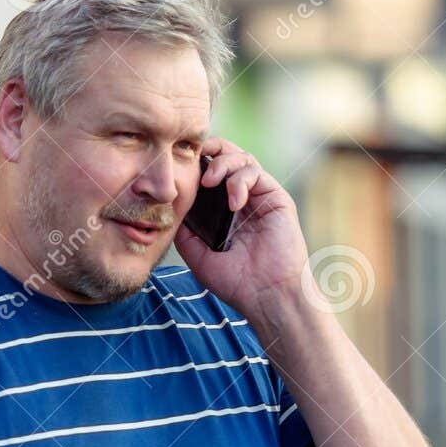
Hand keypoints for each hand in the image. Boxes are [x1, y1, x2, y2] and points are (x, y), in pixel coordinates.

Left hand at [173, 137, 312, 318]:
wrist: (266, 296)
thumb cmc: (236, 282)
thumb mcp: (198, 255)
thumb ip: (185, 231)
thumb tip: (169, 208)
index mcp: (224, 211)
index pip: (211, 173)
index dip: (197, 164)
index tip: (178, 165)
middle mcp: (243, 199)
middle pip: (227, 157)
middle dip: (210, 150)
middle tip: (193, 157)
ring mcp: (260, 197)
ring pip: (242, 159)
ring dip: (222, 163)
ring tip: (209, 181)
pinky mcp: (276, 198)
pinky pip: (256, 173)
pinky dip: (240, 182)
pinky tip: (234, 203)